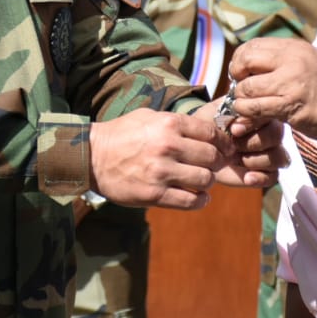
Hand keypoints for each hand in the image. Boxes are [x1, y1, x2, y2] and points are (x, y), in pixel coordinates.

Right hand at [89, 108, 228, 209]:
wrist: (92, 156)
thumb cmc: (122, 133)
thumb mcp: (148, 116)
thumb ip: (176, 121)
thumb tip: (205, 128)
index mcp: (168, 124)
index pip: (211, 132)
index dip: (223, 142)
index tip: (224, 148)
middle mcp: (167, 146)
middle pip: (212, 157)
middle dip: (217, 162)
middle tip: (213, 165)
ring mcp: (161, 172)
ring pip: (205, 180)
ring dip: (208, 182)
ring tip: (202, 181)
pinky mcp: (154, 194)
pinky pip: (190, 201)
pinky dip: (200, 201)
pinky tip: (198, 197)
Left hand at [192, 97, 286, 187]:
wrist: (201, 149)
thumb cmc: (209, 126)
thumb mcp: (214, 115)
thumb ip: (229, 112)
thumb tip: (241, 119)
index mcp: (259, 113)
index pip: (268, 114)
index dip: (252, 123)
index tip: (233, 129)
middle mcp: (269, 131)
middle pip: (276, 135)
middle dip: (253, 142)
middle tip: (234, 146)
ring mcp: (270, 153)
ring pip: (279, 157)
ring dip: (257, 160)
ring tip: (237, 160)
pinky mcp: (266, 172)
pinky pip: (274, 177)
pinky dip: (261, 178)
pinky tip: (246, 177)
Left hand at [227, 37, 316, 143]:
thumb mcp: (310, 63)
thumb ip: (284, 62)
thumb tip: (253, 65)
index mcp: (295, 47)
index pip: (252, 46)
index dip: (240, 61)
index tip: (242, 76)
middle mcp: (292, 60)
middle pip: (245, 60)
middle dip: (237, 77)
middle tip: (241, 90)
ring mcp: (291, 82)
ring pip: (247, 87)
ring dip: (240, 100)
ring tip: (244, 108)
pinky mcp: (291, 105)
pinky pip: (255, 108)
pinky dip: (246, 114)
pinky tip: (251, 118)